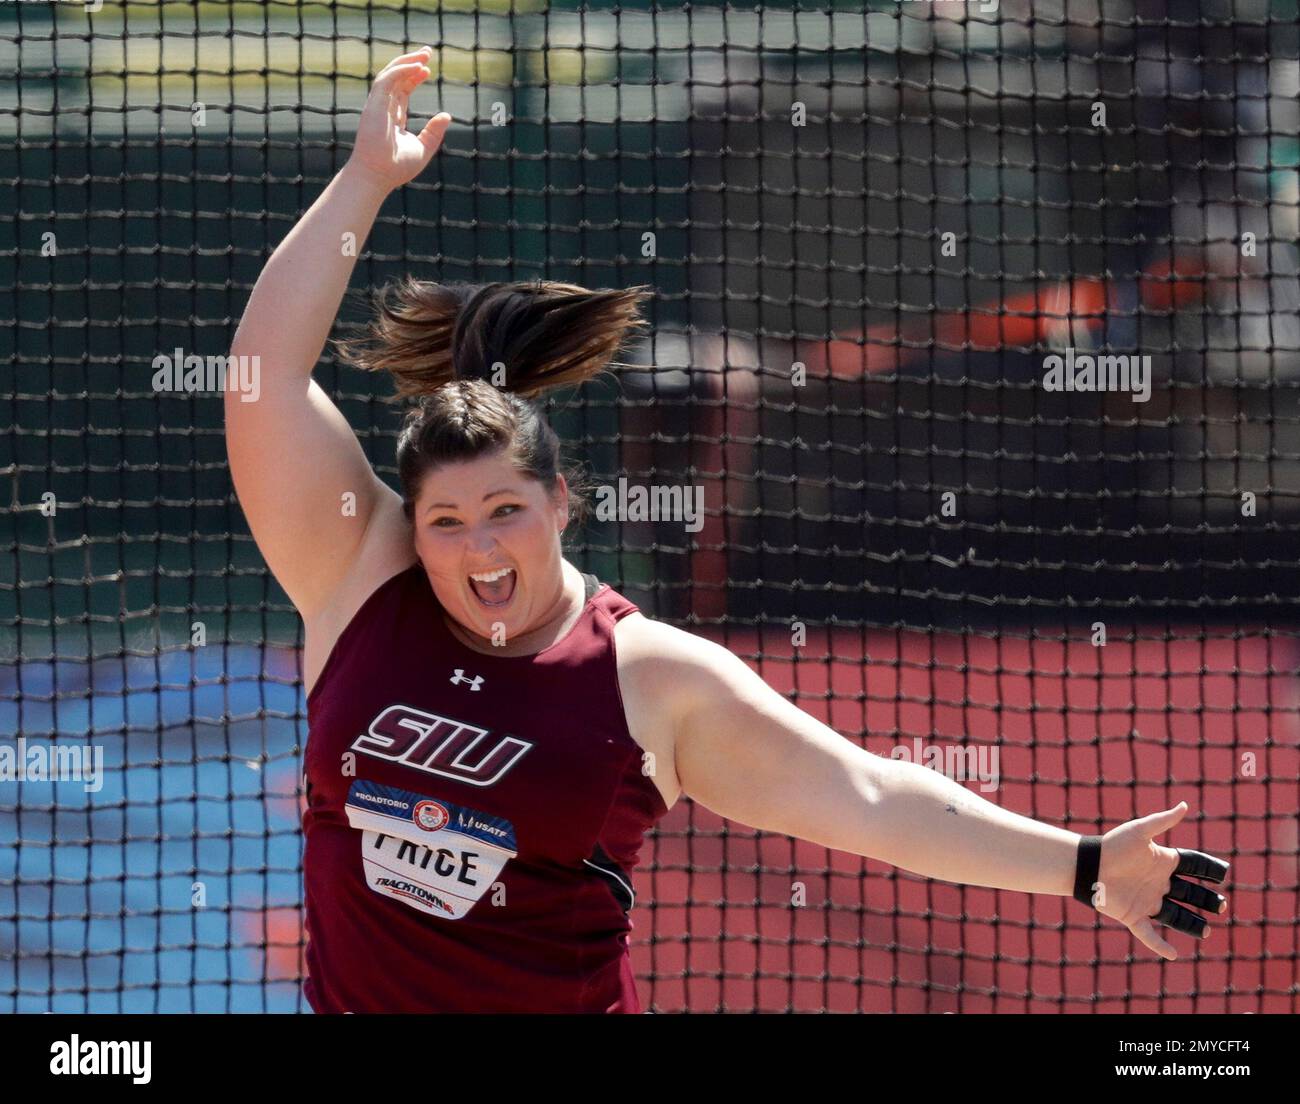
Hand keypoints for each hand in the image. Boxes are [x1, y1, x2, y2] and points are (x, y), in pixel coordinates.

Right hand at [345, 47, 451, 191]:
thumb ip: (434, 132)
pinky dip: (401, 71)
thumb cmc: (396, 168)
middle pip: (396, 78)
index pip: (402, 90)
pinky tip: (417, 66)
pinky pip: (386, 80)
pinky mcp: (374, 105)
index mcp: (392, 117)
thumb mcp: (423, 148)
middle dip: (411, 62)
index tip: (427, 68)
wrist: (378, 176)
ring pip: (390, 74)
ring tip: (424, 54)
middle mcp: (383, 108)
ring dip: (406, 61)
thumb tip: (447, 115)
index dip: (414, 77)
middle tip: (428, 51)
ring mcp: (377, 105)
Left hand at [1093, 801, 1228, 959]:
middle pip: (1189, 893)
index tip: (1223, 873)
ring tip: (1206, 931)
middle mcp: (1158, 882)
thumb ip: (1163, 821)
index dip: (1208, 870)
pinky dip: (1160, 945)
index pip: (1192, 866)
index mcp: (1162, 862)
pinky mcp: (1132, 915)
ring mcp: (1146, 900)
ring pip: (1174, 916)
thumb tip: (1185, 805)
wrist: (1086, 863)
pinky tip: (1173, 955)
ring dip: (1191, 924)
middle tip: (1221, 905)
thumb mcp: (1140, 831)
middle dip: (1206, 900)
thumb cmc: (1113, 844)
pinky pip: (1149, 934)